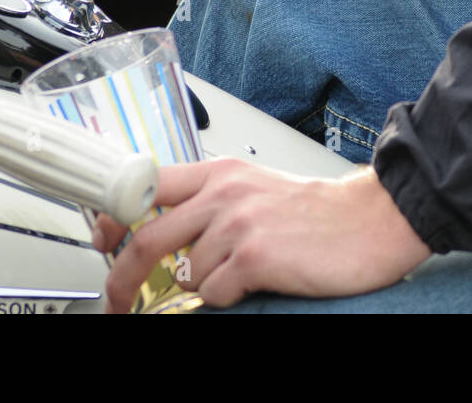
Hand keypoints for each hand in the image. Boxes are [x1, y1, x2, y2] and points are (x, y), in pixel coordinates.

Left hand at [92, 160, 430, 310]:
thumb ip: (213, 203)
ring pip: (186, 271)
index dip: (113, 216)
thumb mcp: (256, 188)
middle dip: (122, 278)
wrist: (371, 220)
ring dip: (202, 285)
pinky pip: (215, 292)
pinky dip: (227, 296)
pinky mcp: (255, 257)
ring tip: (237, 277)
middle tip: (117, 299)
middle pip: (146, 237)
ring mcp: (237, 225)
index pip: (146, 186)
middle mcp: (223, 194)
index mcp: (220, 172)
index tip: (100, 239)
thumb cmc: (318, 211)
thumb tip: (171, 233)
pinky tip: (255, 283)